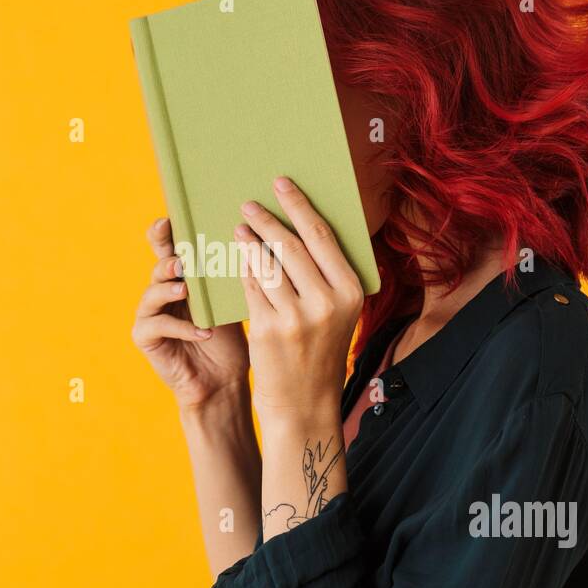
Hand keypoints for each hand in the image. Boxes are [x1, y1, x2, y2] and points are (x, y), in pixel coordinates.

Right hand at [132, 216, 249, 409]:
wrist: (223, 381)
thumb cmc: (230, 338)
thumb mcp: (233, 301)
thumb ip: (230, 274)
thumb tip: (253, 239)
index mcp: (181, 276)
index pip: (168, 246)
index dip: (164, 232)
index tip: (169, 220)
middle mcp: (161, 290)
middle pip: (158, 266)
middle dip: (168, 259)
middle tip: (182, 258)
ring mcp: (150, 313)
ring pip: (152, 293)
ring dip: (168, 289)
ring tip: (185, 289)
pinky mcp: (145, 338)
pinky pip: (157, 326)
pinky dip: (181, 328)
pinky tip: (203, 331)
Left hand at [235, 177, 364, 422]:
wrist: (304, 403)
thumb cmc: (319, 350)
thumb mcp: (337, 312)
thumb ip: (326, 274)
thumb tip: (302, 226)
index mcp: (350, 291)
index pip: (321, 236)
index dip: (298, 206)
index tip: (281, 184)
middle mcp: (326, 302)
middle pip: (291, 245)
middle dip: (267, 219)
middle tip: (249, 204)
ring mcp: (295, 317)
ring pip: (266, 263)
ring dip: (249, 241)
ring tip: (239, 227)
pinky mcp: (267, 330)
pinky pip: (251, 287)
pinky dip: (243, 269)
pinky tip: (237, 258)